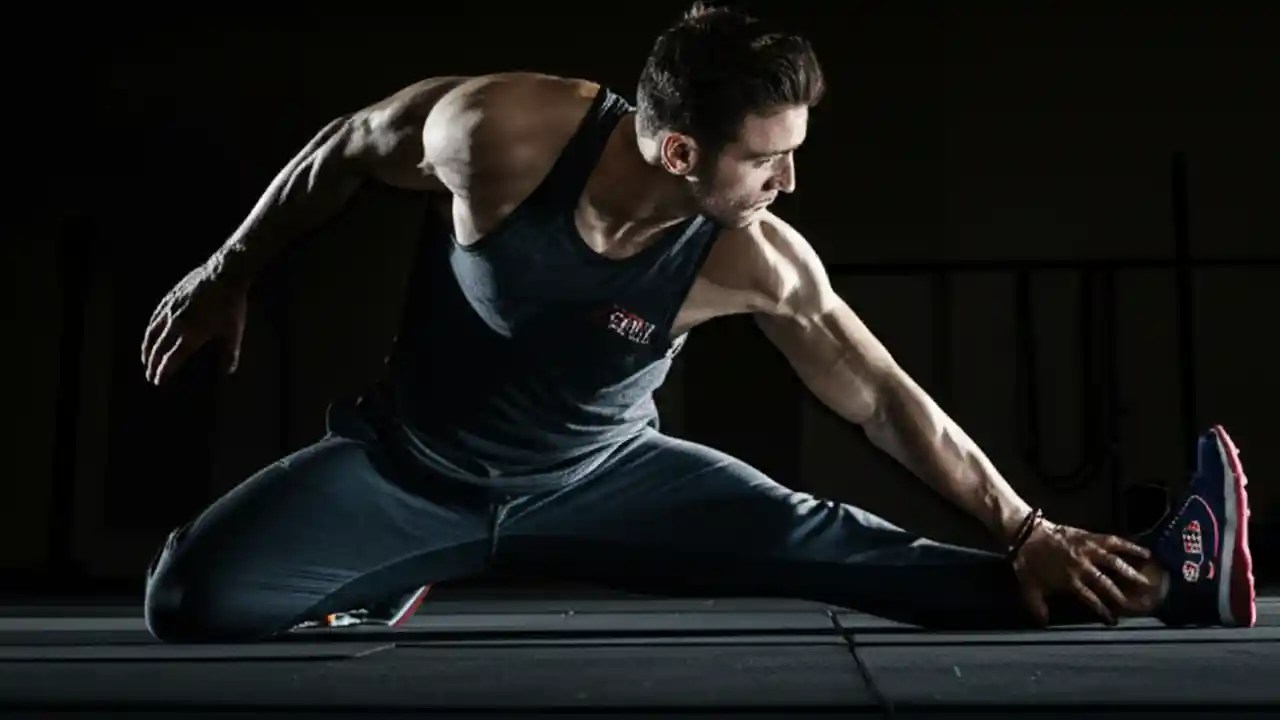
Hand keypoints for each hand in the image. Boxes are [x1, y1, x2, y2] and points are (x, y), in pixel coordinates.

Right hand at [141, 263, 248, 385]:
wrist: (223, 274)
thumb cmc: (230, 305)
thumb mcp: (233, 332)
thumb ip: (229, 354)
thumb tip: (228, 372)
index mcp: (191, 334)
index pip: (172, 358)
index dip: (163, 372)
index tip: (157, 381)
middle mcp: (175, 323)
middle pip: (158, 349)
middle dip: (152, 364)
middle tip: (150, 376)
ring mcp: (169, 310)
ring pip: (151, 334)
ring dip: (146, 350)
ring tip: (146, 360)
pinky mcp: (168, 299)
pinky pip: (153, 319)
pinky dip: (149, 332)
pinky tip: (150, 336)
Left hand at [1012, 518, 1155, 625]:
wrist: (1027, 535)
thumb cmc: (1028, 562)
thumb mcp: (1029, 588)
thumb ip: (1037, 607)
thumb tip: (1044, 623)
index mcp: (1069, 581)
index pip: (1091, 600)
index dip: (1103, 611)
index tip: (1113, 620)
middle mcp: (1082, 567)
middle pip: (1106, 584)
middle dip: (1121, 596)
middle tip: (1135, 605)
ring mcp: (1088, 551)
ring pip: (1114, 563)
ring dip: (1131, 573)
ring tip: (1146, 582)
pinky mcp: (1091, 537)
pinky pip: (1113, 541)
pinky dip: (1129, 546)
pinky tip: (1144, 552)